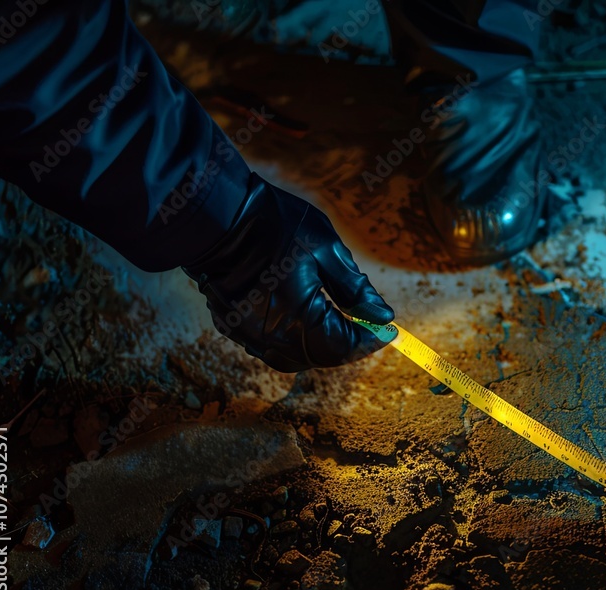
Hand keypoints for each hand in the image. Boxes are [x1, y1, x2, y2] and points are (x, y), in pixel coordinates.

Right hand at [183, 173, 393, 371]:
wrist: (217, 214)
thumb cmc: (274, 225)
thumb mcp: (326, 250)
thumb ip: (355, 288)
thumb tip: (382, 315)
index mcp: (297, 318)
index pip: (344, 346)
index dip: (370, 340)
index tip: (388, 329)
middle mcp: (271, 336)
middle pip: (321, 357)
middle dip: (348, 344)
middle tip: (368, 324)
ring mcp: (248, 335)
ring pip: (295, 358)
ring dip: (322, 346)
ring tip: (340, 323)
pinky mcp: (233, 328)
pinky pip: (272, 347)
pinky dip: (295, 340)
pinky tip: (306, 319)